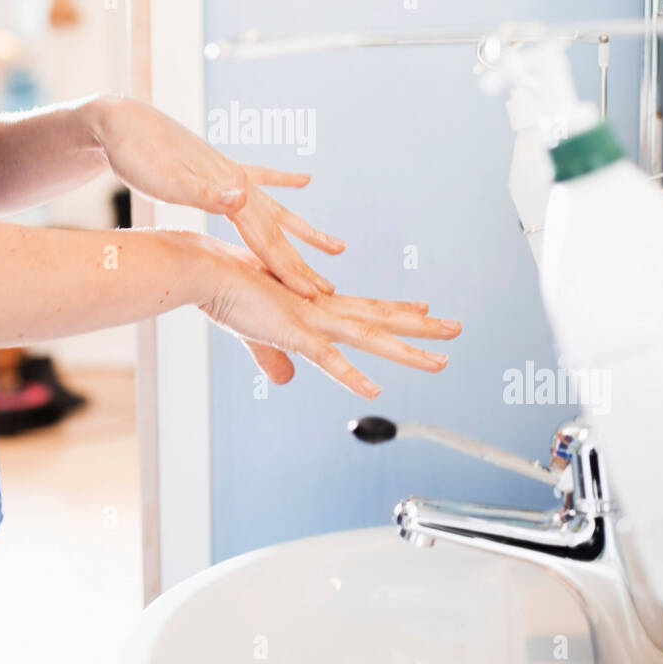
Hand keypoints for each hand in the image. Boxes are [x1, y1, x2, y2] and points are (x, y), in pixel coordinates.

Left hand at [94, 97, 344, 296]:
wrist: (119, 120)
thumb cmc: (137, 154)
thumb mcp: (166, 180)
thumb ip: (206, 193)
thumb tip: (243, 199)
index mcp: (228, 190)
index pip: (265, 240)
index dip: (289, 270)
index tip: (312, 296)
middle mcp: (237, 182)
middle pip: (277, 231)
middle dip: (303, 263)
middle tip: (330, 289)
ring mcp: (231, 173)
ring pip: (276, 210)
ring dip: (303, 231)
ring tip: (336, 246)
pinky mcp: (219, 168)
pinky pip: (261, 177)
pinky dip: (283, 180)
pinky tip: (304, 180)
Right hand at [192, 238, 461, 399]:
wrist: (205, 272)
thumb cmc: (227, 292)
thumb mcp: (255, 334)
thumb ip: (272, 357)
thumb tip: (285, 379)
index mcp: (316, 306)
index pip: (367, 309)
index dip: (397, 310)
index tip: (424, 307)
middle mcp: (323, 309)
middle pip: (382, 319)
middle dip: (422, 326)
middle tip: (457, 327)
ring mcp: (312, 321)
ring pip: (371, 338)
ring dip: (408, 350)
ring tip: (441, 359)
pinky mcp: (294, 334)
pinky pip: (329, 360)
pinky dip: (352, 377)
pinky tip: (375, 391)